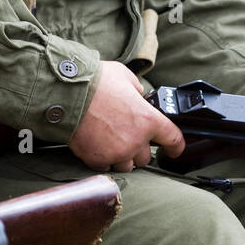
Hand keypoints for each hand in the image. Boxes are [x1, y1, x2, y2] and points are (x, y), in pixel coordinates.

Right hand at [69, 61, 184, 172]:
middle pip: (146, 158)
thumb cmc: (97, 82)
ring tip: (110, 142)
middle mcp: (135, 140)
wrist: (67, 94)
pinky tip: (96, 145)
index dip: (176, 147)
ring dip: (122, 157)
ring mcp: (116, 152)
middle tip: (126, 135)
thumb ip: (137, 91)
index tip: (175, 150)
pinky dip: (103, 159)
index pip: (173, 139)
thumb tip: (138, 96)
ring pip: (126, 166)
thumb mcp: (126, 77)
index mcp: (148, 120)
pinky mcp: (97, 160)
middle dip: (138, 148)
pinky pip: (106, 167)